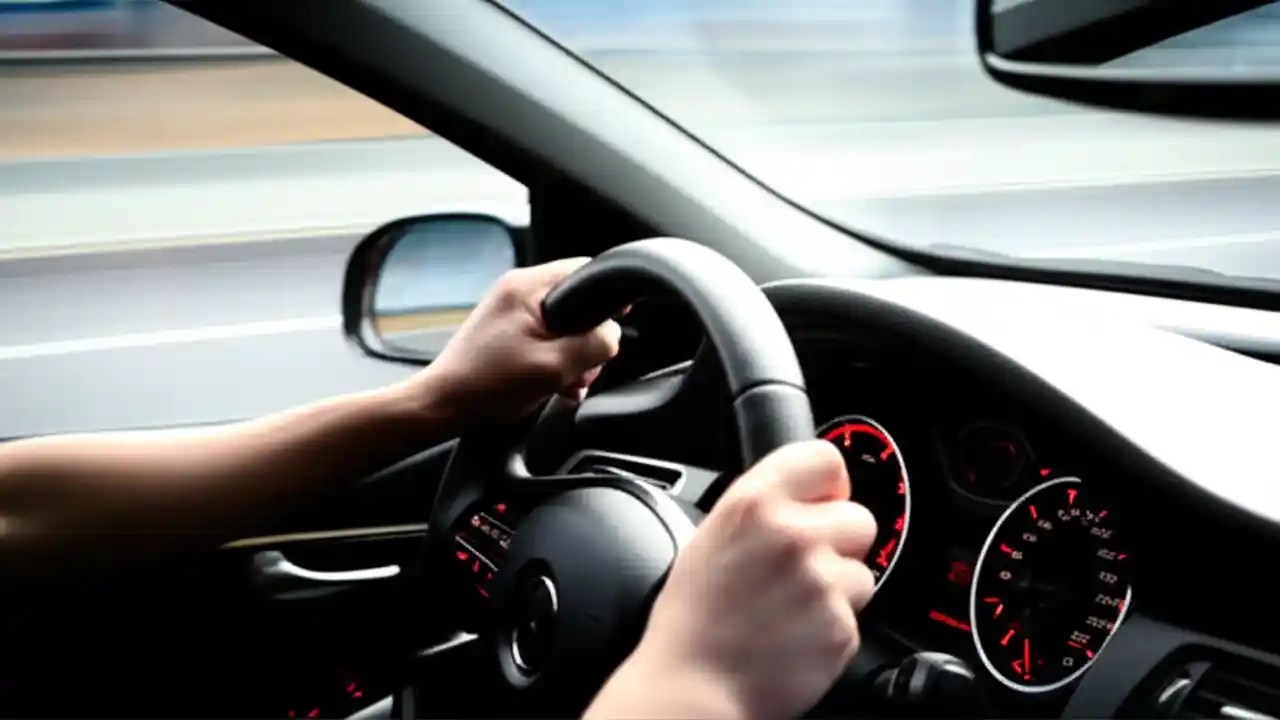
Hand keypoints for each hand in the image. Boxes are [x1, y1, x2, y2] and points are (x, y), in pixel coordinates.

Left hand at [410, 258, 621, 426]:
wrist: (444, 406)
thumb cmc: (488, 386)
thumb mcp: (555, 367)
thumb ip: (594, 345)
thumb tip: (613, 336)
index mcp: (526, 287)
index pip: (586, 272)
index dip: (607, 301)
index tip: (615, 327)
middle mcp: (517, 290)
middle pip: (578, 304)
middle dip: (586, 342)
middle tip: (579, 370)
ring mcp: (510, 310)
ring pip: (564, 326)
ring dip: (572, 357)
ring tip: (564, 383)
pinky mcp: (506, 331)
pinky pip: (546, 338)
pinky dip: (555, 361)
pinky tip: (553, 385)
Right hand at [586, 441, 877, 719]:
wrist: (692, 689)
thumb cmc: (692, 622)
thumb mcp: (710, 538)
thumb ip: (760, 509)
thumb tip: (803, 497)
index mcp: (753, 503)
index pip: (824, 459)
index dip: (828, 484)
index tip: (823, 502)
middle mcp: (792, 535)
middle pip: (859, 518)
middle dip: (840, 543)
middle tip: (804, 569)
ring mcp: (821, 582)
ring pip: (861, 572)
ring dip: (838, 590)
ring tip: (792, 611)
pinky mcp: (840, 627)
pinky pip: (855, 618)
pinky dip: (831, 630)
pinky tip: (794, 638)